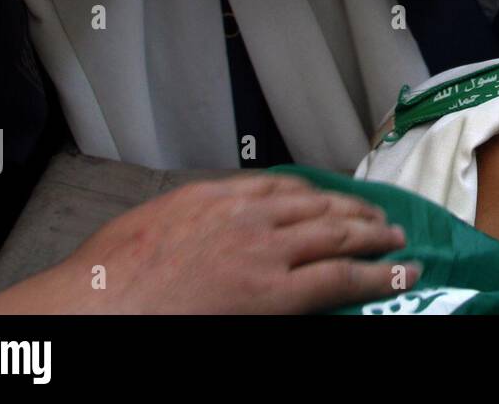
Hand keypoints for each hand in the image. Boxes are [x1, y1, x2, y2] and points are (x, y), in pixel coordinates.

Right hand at [0, 174, 418, 313]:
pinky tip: (401, 273)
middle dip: (353, 209)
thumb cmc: (104, 283)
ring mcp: (266, 252)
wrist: (97, 310)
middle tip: (378, 215)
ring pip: (338, 234)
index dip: (314, 194)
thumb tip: (190, 228)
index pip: (279, 187)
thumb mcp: (145, 226)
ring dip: (374, 234)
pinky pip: (342, 277)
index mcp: (212, 198)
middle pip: (317, 204)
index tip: (328, 198)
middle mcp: (247, 216)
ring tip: (397, 238)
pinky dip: (379, 274)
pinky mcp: (278, 293)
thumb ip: (182, 219)